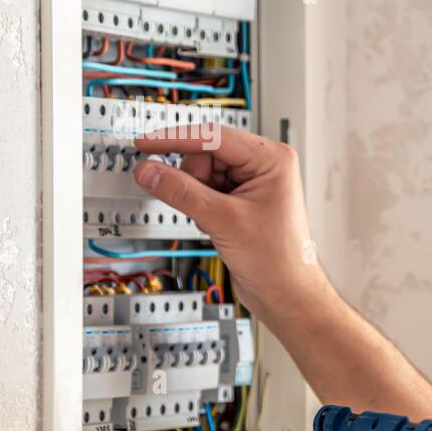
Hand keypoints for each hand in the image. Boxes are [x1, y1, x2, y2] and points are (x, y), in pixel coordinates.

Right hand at [131, 126, 332, 326]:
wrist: (286, 294)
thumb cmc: (278, 260)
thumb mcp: (223, 220)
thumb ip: (181, 192)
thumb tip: (149, 171)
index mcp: (273, 158)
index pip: (214, 136)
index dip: (176, 139)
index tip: (146, 144)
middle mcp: (265, 166)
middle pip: (205, 154)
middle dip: (194, 180)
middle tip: (205, 207)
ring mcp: (253, 183)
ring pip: (202, 173)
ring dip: (198, 198)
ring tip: (217, 221)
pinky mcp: (241, 201)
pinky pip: (206, 191)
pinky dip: (202, 207)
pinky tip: (217, 226)